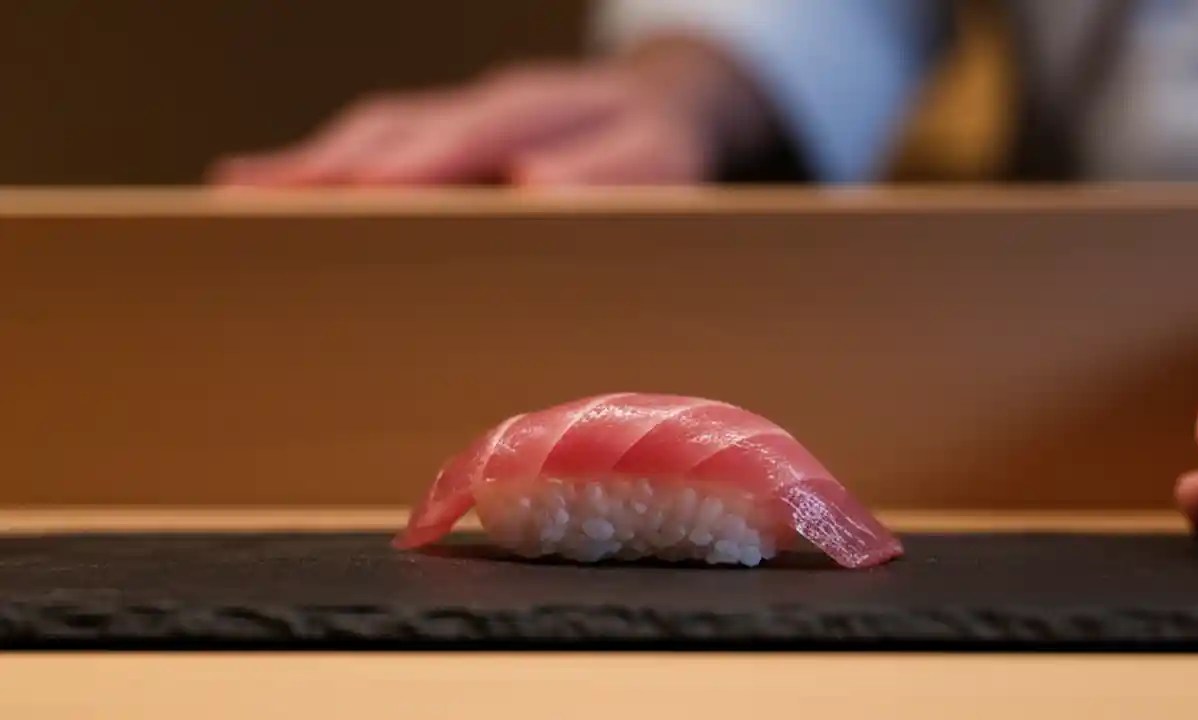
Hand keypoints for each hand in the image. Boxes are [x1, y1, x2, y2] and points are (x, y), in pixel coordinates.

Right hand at [207, 38, 778, 186]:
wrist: (659, 106)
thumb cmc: (659, 149)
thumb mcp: (660, 162)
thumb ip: (610, 172)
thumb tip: (538, 185)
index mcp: (539, 111)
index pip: (467, 135)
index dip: (413, 163)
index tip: (359, 192)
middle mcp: (485, 103)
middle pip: (395, 130)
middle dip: (328, 166)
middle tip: (255, 204)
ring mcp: (457, 113)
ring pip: (372, 132)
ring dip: (308, 165)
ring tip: (237, 201)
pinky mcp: (442, 131)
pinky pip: (373, 142)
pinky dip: (319, 165)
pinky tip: (265, 185)